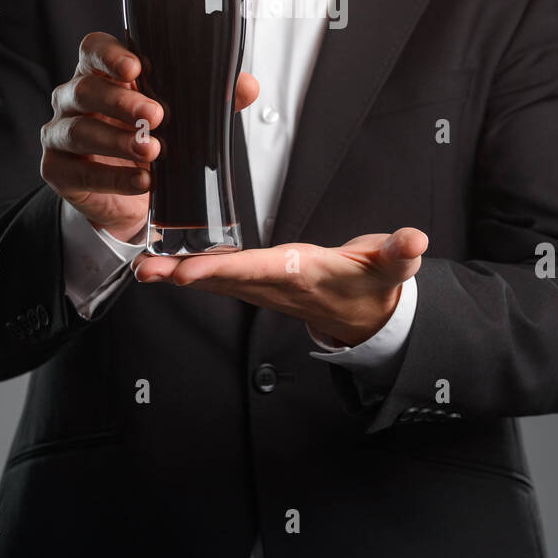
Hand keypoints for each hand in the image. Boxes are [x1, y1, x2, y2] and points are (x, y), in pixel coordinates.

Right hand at [41, 31, 258, 240]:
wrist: (133, 194)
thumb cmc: (153, 137)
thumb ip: (211, 97)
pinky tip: (142, 181)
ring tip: (153, 152)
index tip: (136, 68)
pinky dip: (113, 179)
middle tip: (157, 115)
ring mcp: (59, 133)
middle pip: (85, 89)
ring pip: (79, 130)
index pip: (93, 49)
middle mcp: (73, 97)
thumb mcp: (185, 115)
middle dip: (121, 102)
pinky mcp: (58, 170)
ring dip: (117, 141)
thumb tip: (247, 85)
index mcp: (102, 72)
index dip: (110, 55)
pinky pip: (79, 172)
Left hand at [131, 227, 428, 345]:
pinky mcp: (257, 285)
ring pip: (216, 281)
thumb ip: (401, 252)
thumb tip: (414, 241)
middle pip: (225, 279)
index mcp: (305, 274)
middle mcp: (277, 284)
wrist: (367, 317)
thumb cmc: (373, 283)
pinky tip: (163, 266)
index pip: (260, 270)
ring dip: (178, 275)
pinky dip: (189, 272)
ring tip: (143, 267)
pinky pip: (219, 279)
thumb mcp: (393, 267)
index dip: (225, 269)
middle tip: (148, 269)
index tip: (192, 269)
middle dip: (186, 275)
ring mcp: (264, 289)